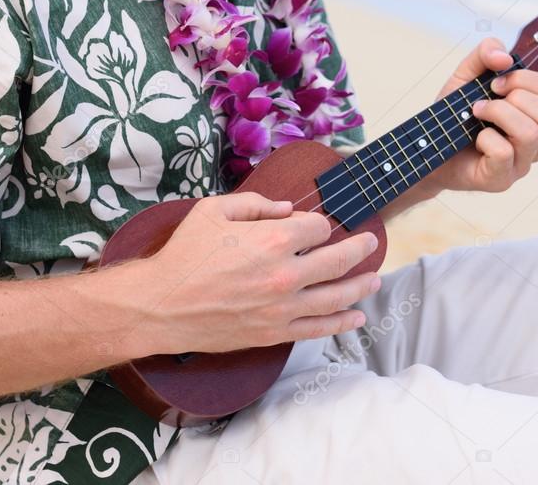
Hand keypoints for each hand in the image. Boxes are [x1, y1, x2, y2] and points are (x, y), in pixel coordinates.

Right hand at [134, 192, 380, 356]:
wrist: (162, 305)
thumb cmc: (185, 253)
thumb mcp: (214, 210)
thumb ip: (256, 204)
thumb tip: (287, 208)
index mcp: (274, 239)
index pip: (317, 228)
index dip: (318, 223)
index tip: (313, 225)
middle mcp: (286, 274)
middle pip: (337, 259)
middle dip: (359, 248)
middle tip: (371, 242)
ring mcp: (282, 308)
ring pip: (336, 297)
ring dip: (360, 286)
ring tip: (375, 279)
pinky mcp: (274, 333)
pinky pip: (318, 328)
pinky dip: (341, 322)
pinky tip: (357, 315)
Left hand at [429, 35, 537, 193]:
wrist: (427, 145)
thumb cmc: (455, 113)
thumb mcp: (466, 74)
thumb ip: (486, 54)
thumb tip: (505, 57)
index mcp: (535, 113)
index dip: (526, 79)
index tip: (495, 82)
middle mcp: (537, 141)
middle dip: (516, 97)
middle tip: (487, 99)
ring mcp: (521, 163)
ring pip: (530, 133)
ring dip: (498, 114)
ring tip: (477, 113)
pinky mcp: (501, 179)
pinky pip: (504, 153)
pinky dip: (485, 138)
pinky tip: (475, 138)